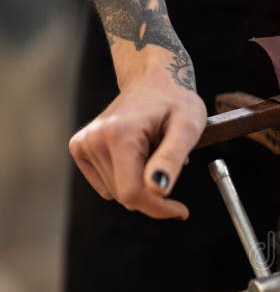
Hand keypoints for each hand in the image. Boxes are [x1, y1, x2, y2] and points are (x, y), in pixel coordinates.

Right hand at [69, 69, 206, 218]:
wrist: (153, 80)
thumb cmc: (176, 102)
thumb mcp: (188, 128)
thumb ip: (171, 158)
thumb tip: (157, 189)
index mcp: (120, 135)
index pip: (132, 194)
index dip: (158, 209)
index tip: (182, 210)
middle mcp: (95, 139)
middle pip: (125, 196)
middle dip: (153, 193)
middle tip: (172, 166)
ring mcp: (84, 143)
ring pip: (117, 192)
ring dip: (141, 181)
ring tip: (154, 152)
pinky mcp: (80, 147)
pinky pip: (107, 184)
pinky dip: (127, 176)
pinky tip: (138, 153)